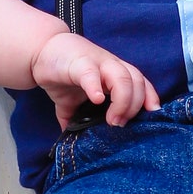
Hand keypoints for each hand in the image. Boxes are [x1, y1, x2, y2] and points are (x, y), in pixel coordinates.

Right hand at [31, 33, 159, 130]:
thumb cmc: (63, 72)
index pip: (142, 83)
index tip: (151, 118)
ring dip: (122, 101)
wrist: (41, 49)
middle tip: (120, 125)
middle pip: (137, 81)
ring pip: (122, 77)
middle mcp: (111, 66)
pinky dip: (96, 87)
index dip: (149, 99)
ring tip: (112, 120)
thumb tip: (78, 144)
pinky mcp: (78, 63)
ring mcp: (97, 63)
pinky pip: (91, 73)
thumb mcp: (74, 100)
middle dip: (134, 106)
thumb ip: (79, 119)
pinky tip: (96, 99)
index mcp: (115, 74)